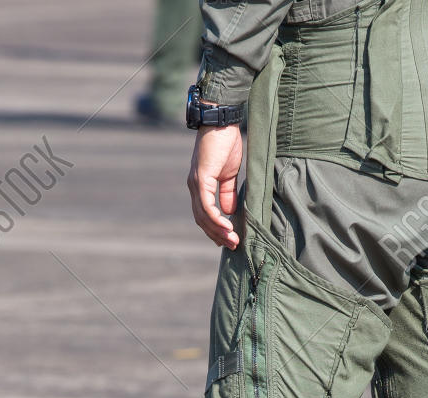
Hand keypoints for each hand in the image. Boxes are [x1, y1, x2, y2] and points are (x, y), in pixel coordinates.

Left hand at [188, 123, 244, 249]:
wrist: (222, 121)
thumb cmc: (226, 143)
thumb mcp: (229, 172)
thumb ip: (228, 192)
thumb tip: (229, 211)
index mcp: (200, 185)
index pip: (204, 214)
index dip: (215, 229)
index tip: (228, 240)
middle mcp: (194, 186)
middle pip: (201, 219)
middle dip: (217, 235)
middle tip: (233, 246)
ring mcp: (195, 183)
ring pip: (203, 215)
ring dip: (218, 231)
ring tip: (233, 240)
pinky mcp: (201, 178)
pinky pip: (207, 205)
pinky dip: (216, 218)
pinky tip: (227, 226)